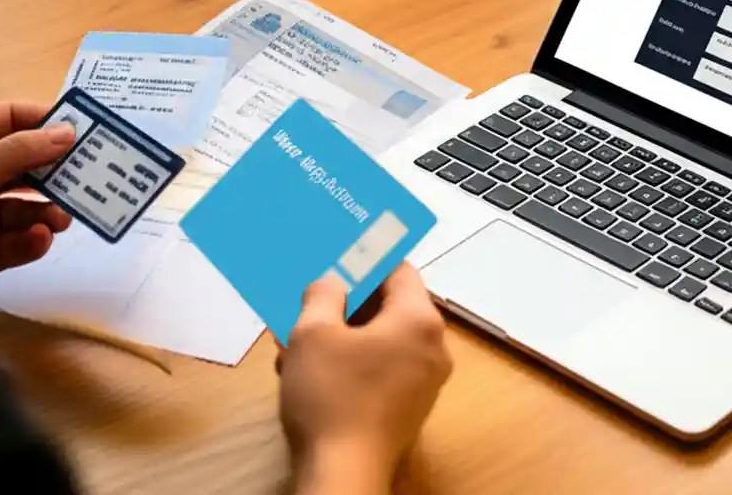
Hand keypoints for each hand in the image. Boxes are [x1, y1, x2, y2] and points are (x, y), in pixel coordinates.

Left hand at [0, 102, 74, 325]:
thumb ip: (17, 153)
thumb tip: (66, 131)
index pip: (8, 121)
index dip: (44, 122)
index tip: (85, 132)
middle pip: (24, 163)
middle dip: (56, 170)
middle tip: (91, 176)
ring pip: (28, 204)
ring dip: (49, 210)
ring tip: (62, 218)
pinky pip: (21, 239)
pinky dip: (34, 239)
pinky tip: (38, 240)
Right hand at [278, 265, 451, 494]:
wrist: (343, 473)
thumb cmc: (330, 396)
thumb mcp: (313, 333)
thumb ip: (323, 293)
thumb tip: (333, 280)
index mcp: (419, 320)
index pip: (399, 269)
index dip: (365, 258)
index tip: (335, 257)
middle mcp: (434, 347)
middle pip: (391, 305)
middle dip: (346, 301)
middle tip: (310, 298)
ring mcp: (426, 380)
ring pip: (381, 339)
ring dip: (341, 334)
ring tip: (297, 337)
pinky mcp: (410, 407)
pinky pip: (382, 368)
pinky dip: (351, 361)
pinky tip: (310, 369)